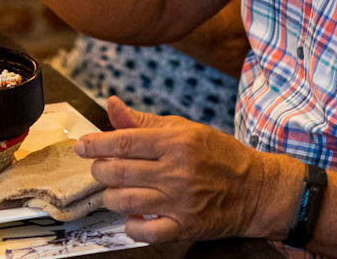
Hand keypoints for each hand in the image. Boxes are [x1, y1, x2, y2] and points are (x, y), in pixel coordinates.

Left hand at [76, 97, 294, 242]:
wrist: (255, 189)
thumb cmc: (218, 155)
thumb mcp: (184, 129)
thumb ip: (144, 122)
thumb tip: (112, 105)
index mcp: (176, 142)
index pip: (124, 141)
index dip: (96, 144)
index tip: (82, 146)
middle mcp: (176, 171)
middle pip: (118, 171)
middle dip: (100, 170)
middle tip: (101, 168)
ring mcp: (180, 201)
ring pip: (124, 201)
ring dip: (111, 196)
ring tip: (116, 190)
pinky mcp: (184, 227)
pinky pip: (143, 231)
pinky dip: (130, 225)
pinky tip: (134, 215)